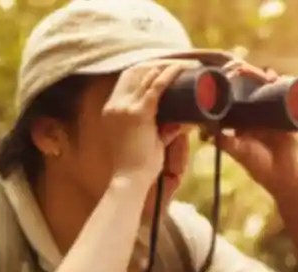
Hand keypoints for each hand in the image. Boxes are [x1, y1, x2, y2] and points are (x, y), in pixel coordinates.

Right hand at [102, 60, 191, 185]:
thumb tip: (186, 121)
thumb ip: (165, 130)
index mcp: (111, 111)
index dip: (146, 69)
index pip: (126, 80)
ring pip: (146, 75)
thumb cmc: (138, 167)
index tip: (165, 68)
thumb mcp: (150, 142)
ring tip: (185, 65)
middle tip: (178, 64)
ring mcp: (124, 108)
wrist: (129, 180)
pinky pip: (155, 87)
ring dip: (166, 66)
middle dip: (156, 64)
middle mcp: (114, 105)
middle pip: (135, 72)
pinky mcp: (138, 114)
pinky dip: (169, 75)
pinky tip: (181, 69)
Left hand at [210, 61, 297, 198]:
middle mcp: (252, 115)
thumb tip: (207, 131)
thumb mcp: (239, 152)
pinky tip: (271, 75)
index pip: (230, 101)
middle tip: (234, 68)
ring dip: (257, 77)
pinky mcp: (286, 113)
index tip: (217, 78)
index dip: (224, 89)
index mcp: (239, 123)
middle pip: (246, 91)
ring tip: (250, 70)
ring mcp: (269, 113)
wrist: (286, 174)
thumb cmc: (260, 166)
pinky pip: (283, 93)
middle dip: (241, 78)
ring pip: (262, 89)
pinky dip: (278, 82)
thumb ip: (225, 141)